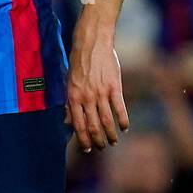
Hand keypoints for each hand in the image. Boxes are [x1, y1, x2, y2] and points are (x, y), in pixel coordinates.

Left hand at [65, 19, 128, 151]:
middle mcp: (87, 98)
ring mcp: (101, 93)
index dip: (83, 140)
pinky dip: (123, 120)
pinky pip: (119, 108)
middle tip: (101, 147)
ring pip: (106, 121)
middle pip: (93, 126)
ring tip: (113, 142)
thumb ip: (69, 104)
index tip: (87, 149)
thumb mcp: (68, 83)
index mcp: (73, 98)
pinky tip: (124, 128)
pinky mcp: (114, 86)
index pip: (78, 126)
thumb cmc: (78, 63)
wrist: (92, 43)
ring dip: (110, 134)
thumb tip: (68, 122)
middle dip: (97, 141)